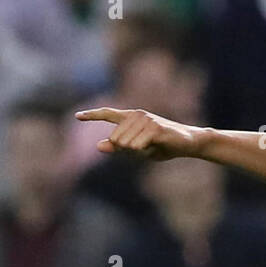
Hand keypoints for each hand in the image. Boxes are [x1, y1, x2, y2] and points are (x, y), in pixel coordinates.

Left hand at [75, 106, 199, 160]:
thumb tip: (98, 145)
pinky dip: (144, 152)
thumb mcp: (139, 149)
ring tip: (153, 147)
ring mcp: (145, 119)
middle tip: (147, 148)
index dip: (91, 115)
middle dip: (128, 151)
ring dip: (139, 152)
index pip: (107, 113)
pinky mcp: (155, 128)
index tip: (77, 116)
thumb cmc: (163, 145)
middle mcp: (136, 114)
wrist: (188, 143)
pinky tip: (156, 147)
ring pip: (125, 144)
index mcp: (131, 117)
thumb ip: (119, 146)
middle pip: (116, 139)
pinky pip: (137, 146)